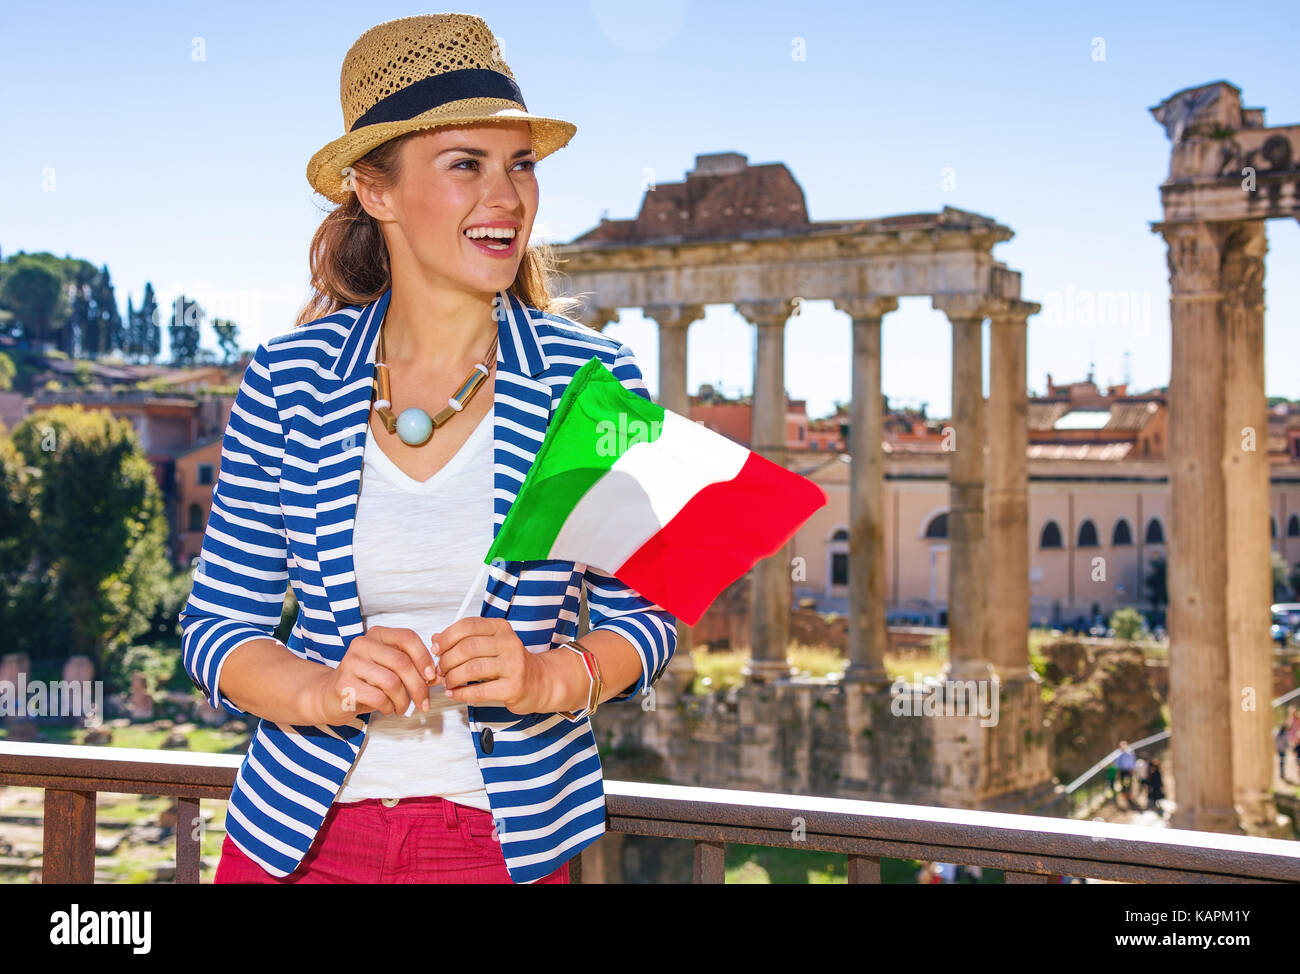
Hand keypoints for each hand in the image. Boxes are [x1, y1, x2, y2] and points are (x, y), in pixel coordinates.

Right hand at [308, 625, 441, 723]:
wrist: (329, 696)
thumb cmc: (366, 682)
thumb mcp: (390, 669)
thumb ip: (413, 667)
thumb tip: (438, 676)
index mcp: (377, 634)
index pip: (407, 638)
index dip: (424, 657)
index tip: (432, 676)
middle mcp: (362, 644)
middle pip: (402, 663)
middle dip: (419, 687)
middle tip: (424, 703)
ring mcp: (350, 663)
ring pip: (392, 682)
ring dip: (404, 701)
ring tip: (403, 708)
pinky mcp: (344, 685)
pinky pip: (379, 697)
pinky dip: (389, 707)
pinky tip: (388, 709)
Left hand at [435, 617, 555, 714]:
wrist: (539, 682)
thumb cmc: (511, 663)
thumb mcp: (490, 644)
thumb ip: (464, 640)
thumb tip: (436, 639)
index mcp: (500, 628)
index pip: (467, 626)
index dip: (447, 638)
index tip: (437, 649)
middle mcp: (509, 643)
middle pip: (467, 648)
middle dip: (447, 661)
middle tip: (440, 670)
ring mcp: (513, 665)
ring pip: (471, 668)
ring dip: (452, 678)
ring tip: (448, 682)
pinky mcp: (513, 687)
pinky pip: (479, 691)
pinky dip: (461, 693)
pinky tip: (455, 693)